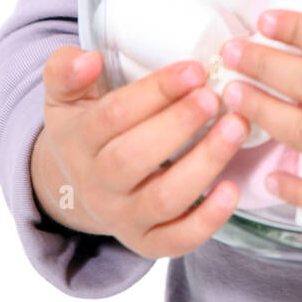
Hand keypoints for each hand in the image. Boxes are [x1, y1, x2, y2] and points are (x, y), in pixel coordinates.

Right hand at [32, 45, 251, 257]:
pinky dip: (206, 221)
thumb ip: (66, 70)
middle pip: (132, 160)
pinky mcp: (148, 241)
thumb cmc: (87, 123)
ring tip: (236, 128)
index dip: (156, 92)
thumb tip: (88, 60)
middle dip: (178, 125)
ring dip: (203, 165)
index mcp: (79, 140)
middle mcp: (97, 184)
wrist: (81, 182)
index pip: (113, 116)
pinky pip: (176, 240)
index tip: (195, 69)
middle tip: (215, 97)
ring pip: (162, 199)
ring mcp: (122, 216)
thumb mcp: (65, 94)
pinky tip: (232, 189)